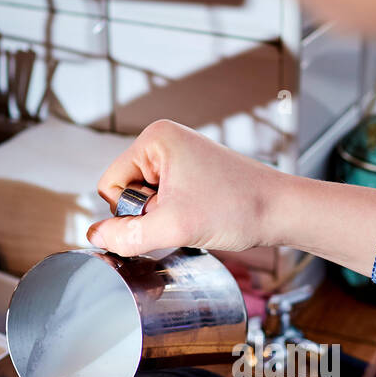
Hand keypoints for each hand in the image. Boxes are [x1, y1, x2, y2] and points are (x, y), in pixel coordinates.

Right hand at [86, 120, 285, 256]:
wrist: (281, 211)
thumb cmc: (237, 208)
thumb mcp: (174, 226)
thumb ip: (128, 235)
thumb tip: (94, 238)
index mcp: (154, 138)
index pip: (109, 185)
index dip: (130, 212)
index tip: (165, 215)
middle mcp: (165, 141)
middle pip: (127, 192)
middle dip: (149, 214)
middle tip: (185, 216)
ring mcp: (180, 157)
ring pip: (146, 200)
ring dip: (164, 218)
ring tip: (197, 216)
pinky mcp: (192, 174)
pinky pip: (165, 201)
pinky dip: (177, 216)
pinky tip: (201, 217)